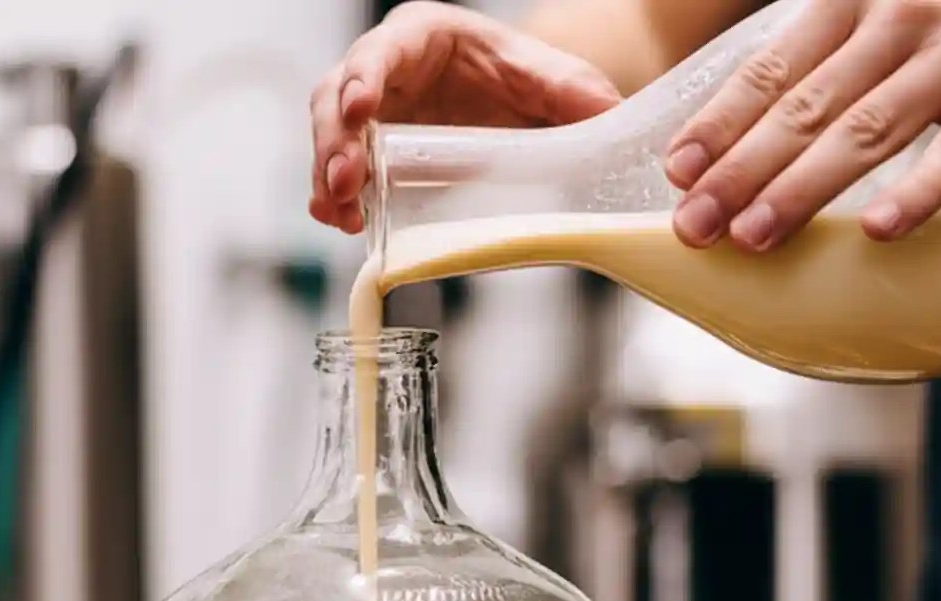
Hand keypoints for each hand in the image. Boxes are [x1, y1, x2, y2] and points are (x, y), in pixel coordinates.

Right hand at [309, 1, 620, 233]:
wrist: (520, 107)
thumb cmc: (527, 79)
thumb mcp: (555, 80)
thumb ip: (576, 92)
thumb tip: (612, 114)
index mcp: (420, 36)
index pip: (378, 52)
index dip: (362, 79)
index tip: (359, 111)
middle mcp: (385, 70)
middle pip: (335, 97)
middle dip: (334, 141)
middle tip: (345, 182)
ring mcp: (373, 113)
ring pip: (329, 137)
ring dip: (328, 176)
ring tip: (341, 216)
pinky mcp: (372, 153)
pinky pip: (341, 173)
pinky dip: (336, 200)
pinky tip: (343, 223)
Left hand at [664, 0, 940, 250]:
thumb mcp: (891, 46)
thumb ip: (828, 83)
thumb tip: (741, 161)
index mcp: (855, 4)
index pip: (771, 67)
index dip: (719, 122)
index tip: (678, 175)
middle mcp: (903, 12)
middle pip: (806, 104)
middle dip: (742, 170)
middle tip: (696, 226)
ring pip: (869, 127)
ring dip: (804, 188)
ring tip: (754, 238)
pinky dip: (920, 190)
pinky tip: (881, 232)